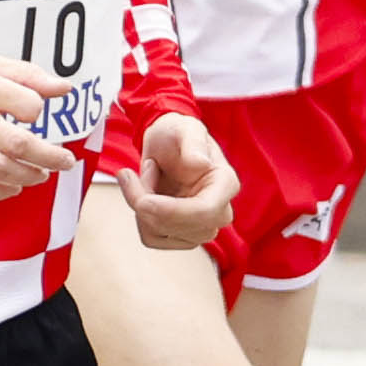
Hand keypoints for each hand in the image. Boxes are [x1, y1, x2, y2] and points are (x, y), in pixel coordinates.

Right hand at [0, 53, 67, 195]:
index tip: (37, 115)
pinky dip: (0, 191)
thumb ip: (26, 74)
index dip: (39, 112)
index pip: (26, 105)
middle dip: (50, 157)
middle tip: (65, 161)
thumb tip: (64, 87)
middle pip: (17, 143)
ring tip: (42, 174)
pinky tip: (14, 187)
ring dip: (29, 176)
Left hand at [122, 110, 236, 250]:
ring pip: (160, 233)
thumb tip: (199, 163)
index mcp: (226, 184)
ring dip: (140, 205)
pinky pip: (151, 238)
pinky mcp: (182, 237)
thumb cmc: (178, 134)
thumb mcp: (185, 127)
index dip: (170, 211)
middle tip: (140, 170)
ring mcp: (202, 228)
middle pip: (178, 226)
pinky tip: (149, 195)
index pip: (204, 212)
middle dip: (146, 202)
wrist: (168, 146)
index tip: (143, 199)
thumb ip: (193, 143)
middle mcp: (219, 212)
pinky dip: (140, 217)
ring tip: (149, 176)